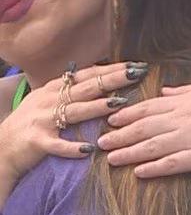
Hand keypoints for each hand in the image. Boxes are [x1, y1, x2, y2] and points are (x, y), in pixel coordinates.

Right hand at [0, 62, 141, 184]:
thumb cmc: (31, 122)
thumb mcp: (48, 99)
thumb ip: (72, 88)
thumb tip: (103, 75)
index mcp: (54, 88)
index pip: (88, 74)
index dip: (111, 69)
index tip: (135, 65)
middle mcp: (49, 100)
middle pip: (86, 88)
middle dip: (113, 79)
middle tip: (136, 74)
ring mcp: (42, 120)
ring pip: (75, 112)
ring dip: (97, 107)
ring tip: (119, 103)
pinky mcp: (37, 142)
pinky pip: (57, 145)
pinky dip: (72, 148)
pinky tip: (89, 149)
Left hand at [97, 81, 190, 177]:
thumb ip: (185, 90)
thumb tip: (165, 90)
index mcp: (185, 101)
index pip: (149, 107)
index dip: (127, 114)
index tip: (111, 120)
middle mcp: (182, 119)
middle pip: (144, 128)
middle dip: (120, 135)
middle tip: (101, 143)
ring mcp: (190, 139)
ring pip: (151, 147)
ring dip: (129, 153)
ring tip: (111, 159)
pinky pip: (171, 164)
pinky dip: (154, 169)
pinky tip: (139, 173)